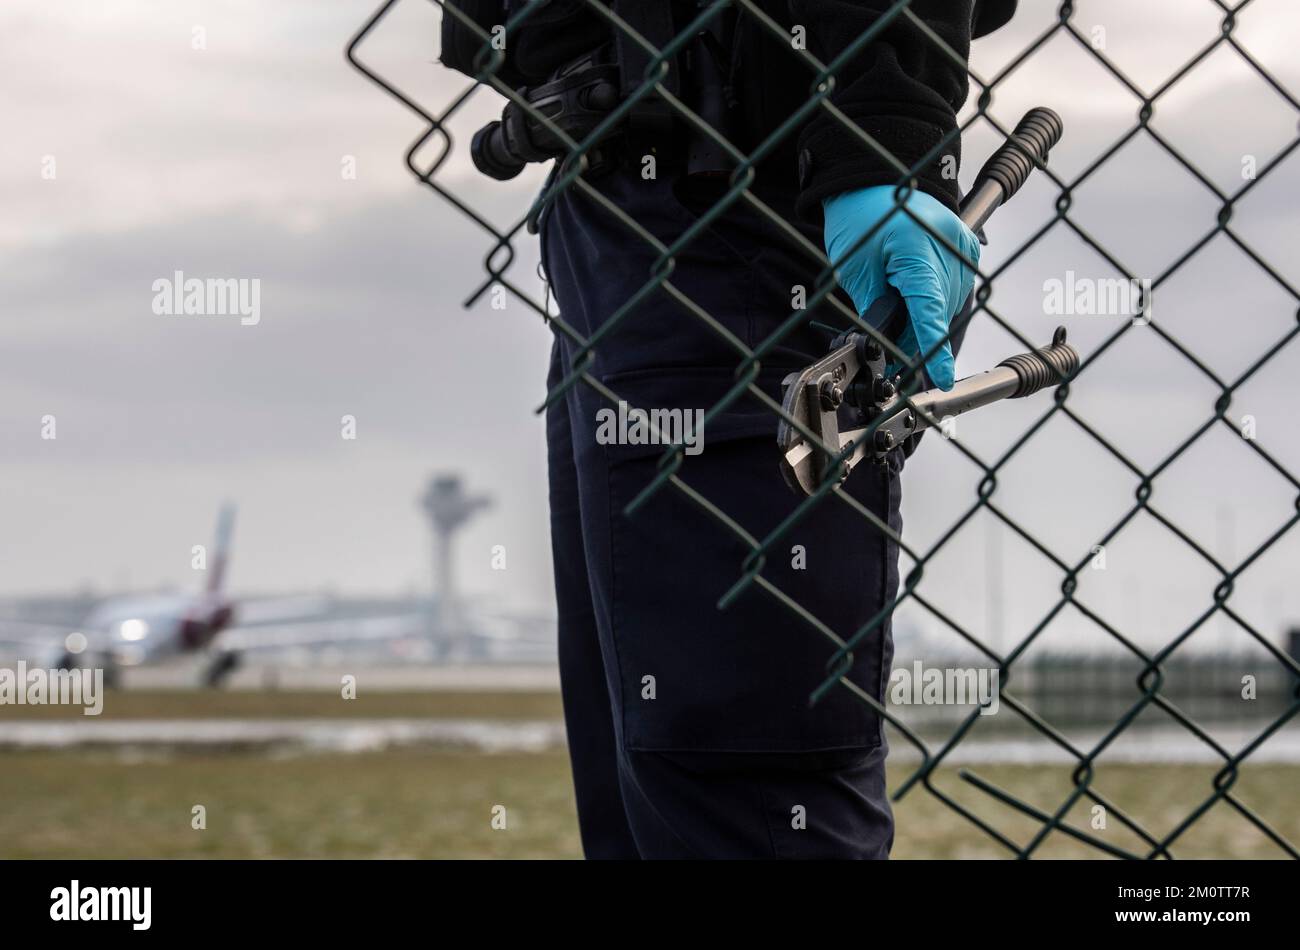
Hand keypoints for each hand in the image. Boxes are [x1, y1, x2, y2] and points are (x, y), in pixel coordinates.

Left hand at [823, 186, 979, 390]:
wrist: (872, 182)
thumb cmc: (859, 220)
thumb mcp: (857, 271)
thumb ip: (877, 311)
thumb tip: (888, 347)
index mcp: (918, 250)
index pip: (930, 312)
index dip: (934, 350)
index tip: (941, 377)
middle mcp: (949, 246)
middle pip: (939, 312)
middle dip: (916, 336)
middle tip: (890, 351)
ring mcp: (963, 244)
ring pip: (950, 304)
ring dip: (928, 318)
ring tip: (898, 316)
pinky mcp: (968, 245)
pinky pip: (956, 288)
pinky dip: (937, 300)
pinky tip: (916, 297)